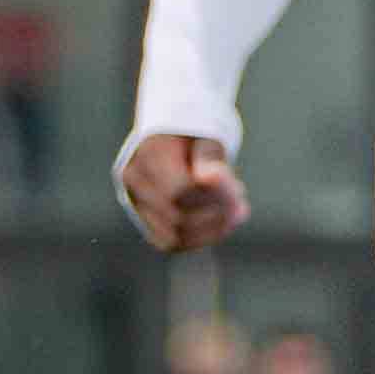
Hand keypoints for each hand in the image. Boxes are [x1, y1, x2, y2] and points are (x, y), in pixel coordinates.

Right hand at [120, 132, 247, 253]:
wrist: (175, 133)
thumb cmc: (197, 132)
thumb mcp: (208, 136)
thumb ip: (209, 158)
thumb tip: (211, 179)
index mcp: (148, 154)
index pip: (180, 191)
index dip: (214, 197)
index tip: (239, 190)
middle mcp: (134, 180)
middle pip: (177, 217)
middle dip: (216, 215)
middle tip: (240, 203)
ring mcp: (133, 200)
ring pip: (173, 237)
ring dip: (211, 231)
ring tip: (235, 213)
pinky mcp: (142, 217)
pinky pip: (170, 241)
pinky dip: (200, 238)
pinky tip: (221, 224)